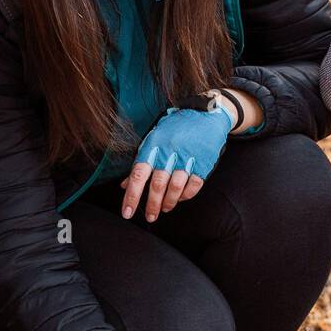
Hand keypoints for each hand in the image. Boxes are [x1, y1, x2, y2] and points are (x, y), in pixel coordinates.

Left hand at [121, 104, 232, 222]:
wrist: (206, 113)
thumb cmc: (176, 127)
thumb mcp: (154, 138)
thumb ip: (140, 162)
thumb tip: (124, 184)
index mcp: (153, 146)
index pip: (138, 174)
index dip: (132, 196)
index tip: (127, 213)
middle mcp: (169, 152)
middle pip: (157, 185)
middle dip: (152, 205)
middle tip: (150, 217)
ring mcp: (187, 157)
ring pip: (175, 187)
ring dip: (168, 203)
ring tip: (164, 209)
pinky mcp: (203, 162)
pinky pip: (193, 186)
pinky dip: (186, 196)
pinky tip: (180, 199)